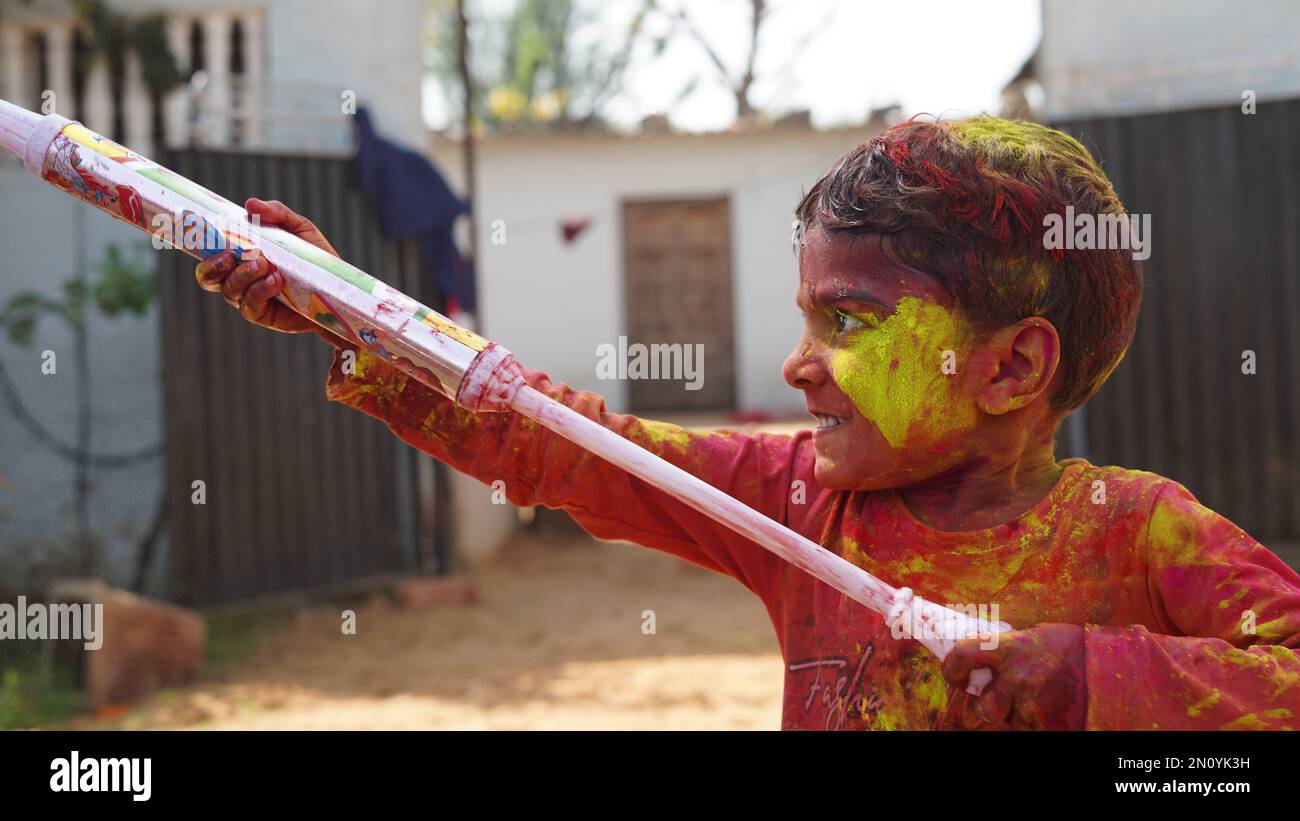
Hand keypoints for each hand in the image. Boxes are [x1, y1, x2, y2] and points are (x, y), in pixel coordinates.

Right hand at [193, 198, 342, 341]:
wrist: (338, 287)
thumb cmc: (313, 257)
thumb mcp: (299, 228)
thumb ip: (276, 213)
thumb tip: (250, 205)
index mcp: (240, 257)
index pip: (209, 252)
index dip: (200, 245)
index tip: (204, 233)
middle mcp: (240, 279)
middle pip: (208, 277)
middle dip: (213, 266)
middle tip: (230, 256)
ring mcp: (250, 298)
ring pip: (229, 290)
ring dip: (243, 275)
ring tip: (264, 264)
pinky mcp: (264, 316)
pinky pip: (250, 306)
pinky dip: (260, 290)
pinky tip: (275, 280)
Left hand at [941, 623, 1086, 729]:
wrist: (1103, 659)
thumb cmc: (1061, 644)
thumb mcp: (1026, 635)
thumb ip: (999, 649)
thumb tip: (971, 662)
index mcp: (1008, 646)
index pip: (961, 656)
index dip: (952, 670)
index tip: (958, 676)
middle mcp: (1017, 674)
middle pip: (983, 708)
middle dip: (987, 708)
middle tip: (995, 699)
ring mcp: (1033, 699)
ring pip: (1007, 722)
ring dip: (1013, 715)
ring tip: (1028, 699)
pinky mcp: (1049, 719)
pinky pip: (1028, 729)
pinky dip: (1032, 722)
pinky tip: (1042, 708)